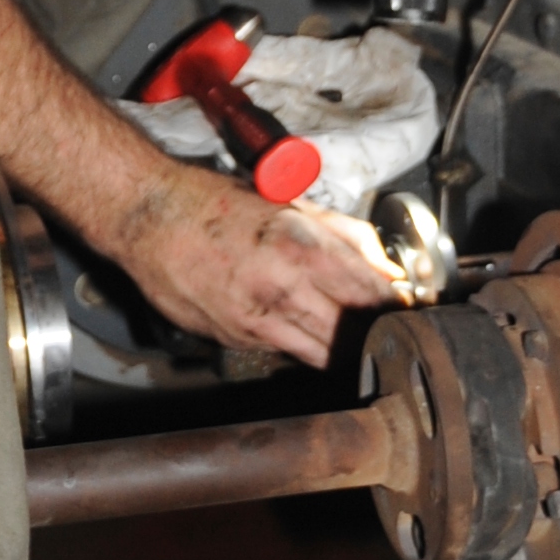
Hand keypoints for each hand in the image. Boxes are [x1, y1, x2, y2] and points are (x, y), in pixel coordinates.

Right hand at [110, 157, 406, 369]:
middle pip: (354, 334)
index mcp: (302, 248)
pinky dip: (303, 345)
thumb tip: (383, 264)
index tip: (411, 309)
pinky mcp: (235, 339)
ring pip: (323, 355)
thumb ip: (343, 234)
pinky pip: (285, 352)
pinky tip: (304, 329)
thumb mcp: (288, 204)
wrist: (148, 219)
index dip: (398, 307)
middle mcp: (283, 290)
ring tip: (354, 337)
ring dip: (344, 349)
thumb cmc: (212, 204)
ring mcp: (258, 321)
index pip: (372, 294)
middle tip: (390, 330)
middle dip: (376, 334)